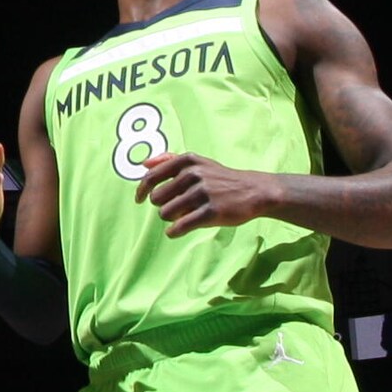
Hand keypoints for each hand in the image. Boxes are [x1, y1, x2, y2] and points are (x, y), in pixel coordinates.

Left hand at [142, 154, 283, 236]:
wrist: (253, 191)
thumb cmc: (221, 178)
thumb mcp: (199, 162)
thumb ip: (170, 160)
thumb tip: (144, 163)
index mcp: (187, 162)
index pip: (152, 177)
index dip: (141, 190)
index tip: (138, 200)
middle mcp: (193, 175)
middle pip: (157, 198)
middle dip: (162, 206)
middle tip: (176, 208)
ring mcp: (202, 193)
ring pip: (166, 213)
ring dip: (170, 219)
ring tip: (182, 217)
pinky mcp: (211, 212)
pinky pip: (180, 226)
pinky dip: (174, 231)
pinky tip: (176, 231)